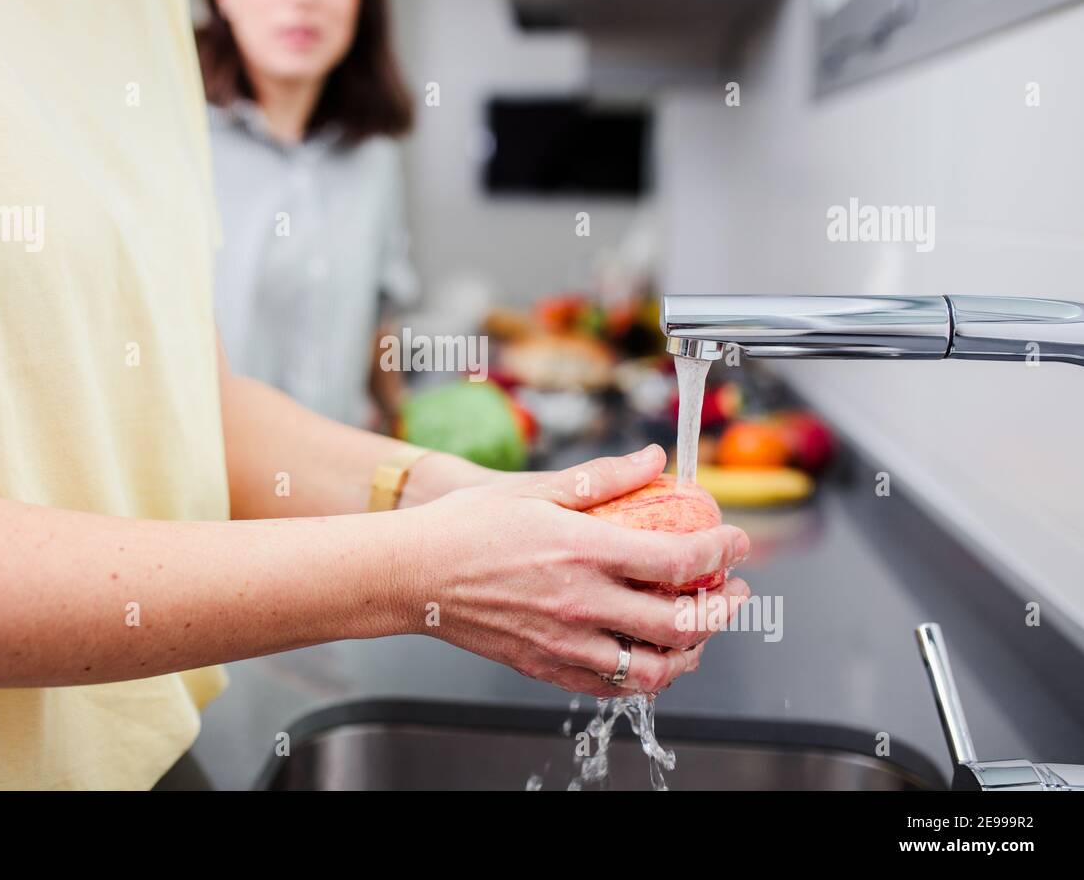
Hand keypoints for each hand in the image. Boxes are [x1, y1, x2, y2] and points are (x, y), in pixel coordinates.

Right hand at [398, 444, 750, 696]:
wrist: (410, 575)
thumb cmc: (464, 527)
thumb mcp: (537, 488)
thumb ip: (604, 478)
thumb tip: (653, 459)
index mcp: (583, 552)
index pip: (679, 561)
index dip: (721, 551)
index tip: (735, 541)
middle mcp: (580, 604)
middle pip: (681, 624)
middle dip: (724, 607)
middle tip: (735, 590)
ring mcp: (563, 643)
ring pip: (653, 669)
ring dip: (692, 652)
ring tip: (700, 629)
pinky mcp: (545, 667)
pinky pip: (611, 686)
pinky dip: (644, 676)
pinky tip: (649, 653)